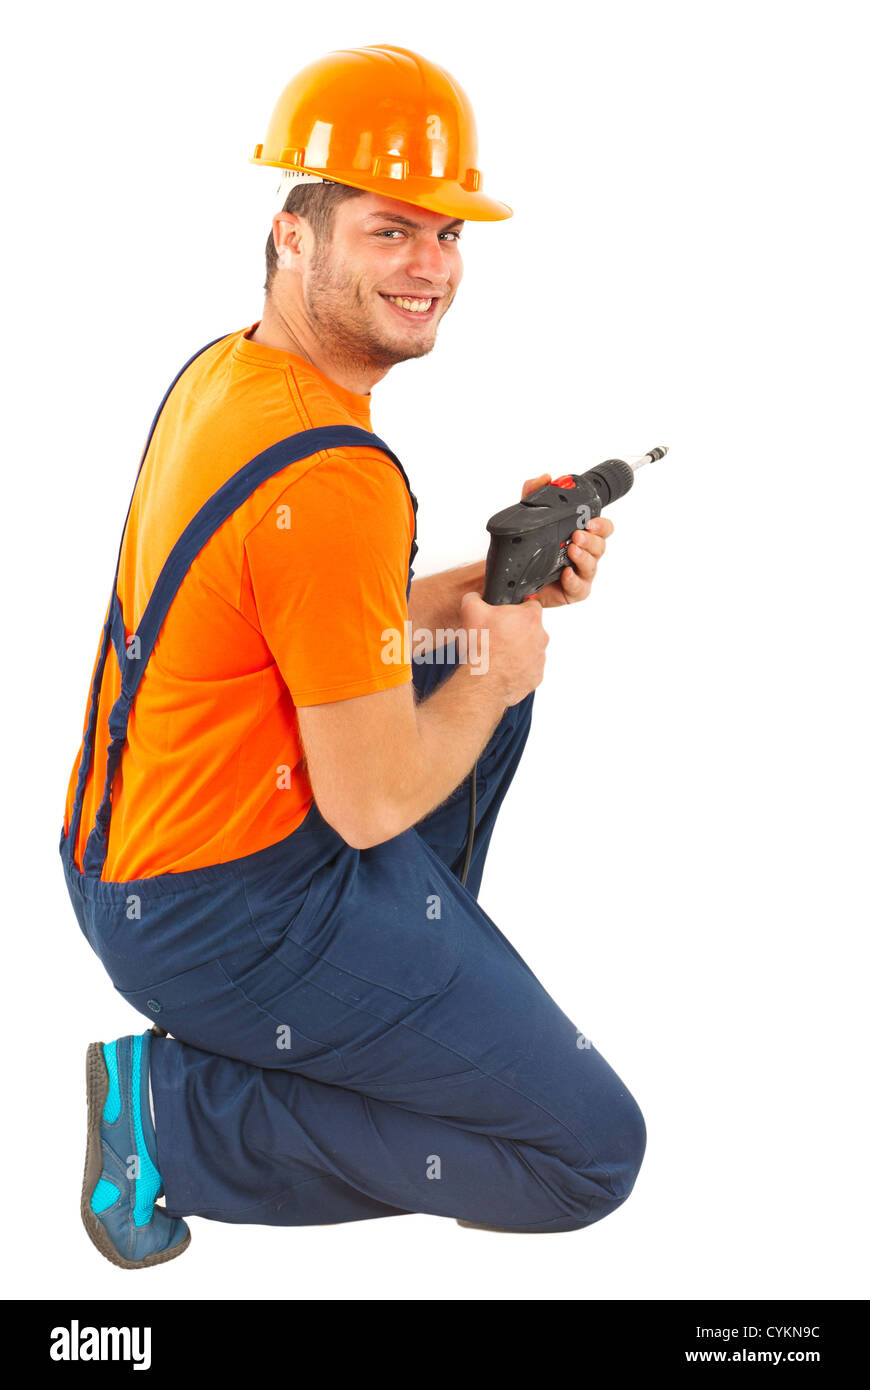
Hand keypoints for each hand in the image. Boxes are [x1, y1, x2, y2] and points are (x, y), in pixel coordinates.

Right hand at [460, 590, 547, 705]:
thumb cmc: (481, 648)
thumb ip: (475, 597)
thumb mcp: (470, 611)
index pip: (530, 604)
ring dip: (516, 650)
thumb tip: (475, 597)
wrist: (483, 682)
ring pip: (530, 649)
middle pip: (530, 628)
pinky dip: (517, 668)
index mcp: (530, 617)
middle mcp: (541, 637)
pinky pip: (528, 668)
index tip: (504, 616)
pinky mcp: (536, 676)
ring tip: (497, 654)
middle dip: (515, 630)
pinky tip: (502, 668)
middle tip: (497, 636)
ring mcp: (540, 659)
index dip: (515, 609)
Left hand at [519, 473, 614, 607]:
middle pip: (601, 546)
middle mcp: (583, 554)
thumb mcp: (528, 516)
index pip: (602, 528)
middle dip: (593, 539)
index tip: (590, 521)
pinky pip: (580, 587)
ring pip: (592, 565)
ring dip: (584, 556)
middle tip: (578, 534)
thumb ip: (534, 493)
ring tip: (571, 550)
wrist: (511, 577)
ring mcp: (580, 573)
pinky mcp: (572, 591)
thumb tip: (545, 478)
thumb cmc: (528, 549)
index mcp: (580, 535)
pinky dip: (574, 580)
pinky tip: (566, 573)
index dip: (601, 524)